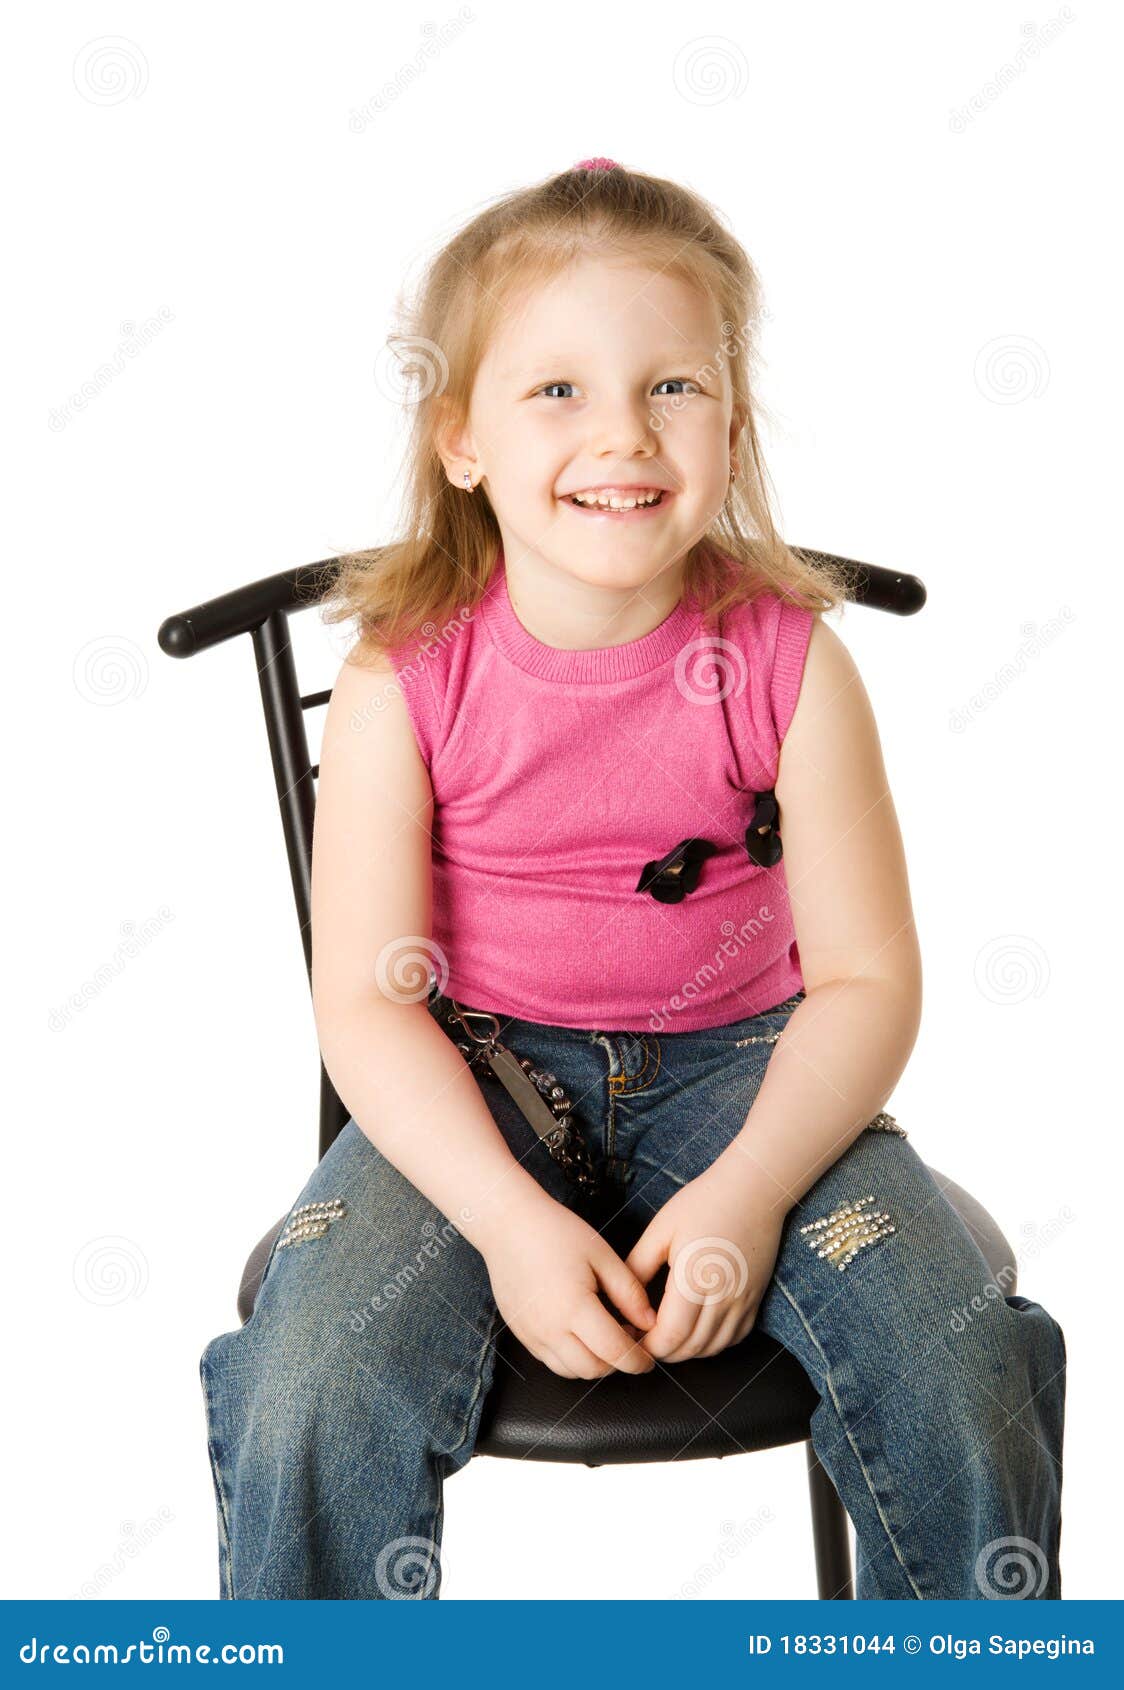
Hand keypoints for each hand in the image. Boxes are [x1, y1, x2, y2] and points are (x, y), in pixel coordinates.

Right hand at [482, 1194, 657, 1378]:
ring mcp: (531, 1334)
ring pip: (570, 1371)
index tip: (649, 1358)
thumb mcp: (602, 1255)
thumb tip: (649, 1322)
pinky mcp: (520, 1332)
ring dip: (593, 1364)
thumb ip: (629, 1292)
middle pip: (593, 1370)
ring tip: (605, 1336)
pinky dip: (571, 1357)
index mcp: (574, 1307)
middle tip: (629, 1340)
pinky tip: (580, 1333)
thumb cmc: (555, 1232)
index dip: (638, 1360)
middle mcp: (549, 1329)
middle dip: (617, 1364)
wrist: (508, 1224)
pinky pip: (550, 1360)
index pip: (614, 1353)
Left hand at [624, 1166, 787, 1363]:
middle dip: (662, 1350)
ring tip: (665, 1333)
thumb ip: (638, 1265)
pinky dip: (711, 1343)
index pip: (670, 1336)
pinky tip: (696, 1328)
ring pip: (712, 1348)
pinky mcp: (755, 1300)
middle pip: (689, 1348)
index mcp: (694, 1279)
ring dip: (686, 1350)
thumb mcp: (662, 1229)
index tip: (629, 1334)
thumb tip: (618, 1297)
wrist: (754, 1189)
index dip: (646, 1345)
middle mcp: (722, 1297)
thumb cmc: (705, 1202)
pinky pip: (733, 1338)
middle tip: (641, 1336)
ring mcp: (743, 1301)